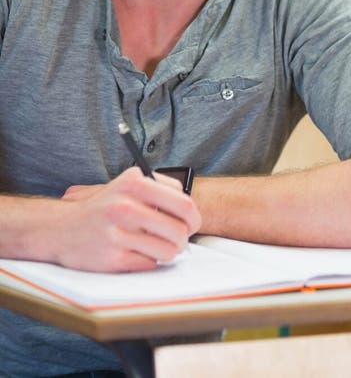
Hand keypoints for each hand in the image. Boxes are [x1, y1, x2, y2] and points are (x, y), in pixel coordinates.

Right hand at [54, 168, 201, 271]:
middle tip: (179, 240)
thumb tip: (190, 207)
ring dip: (169, 252)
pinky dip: (149, 261)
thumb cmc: (104, 206)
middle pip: (180, 229)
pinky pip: (150, 264)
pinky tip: (138, 253)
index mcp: (135, 183)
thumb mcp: (128, 184)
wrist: (61, 228)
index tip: (191, 223)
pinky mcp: (112, 258)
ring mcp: (118, 233)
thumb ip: (160, 188)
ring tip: (159, 247)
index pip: (184, 203)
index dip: (193, 217)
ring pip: (169, 250)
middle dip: (185, 237)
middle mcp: (125, 206)